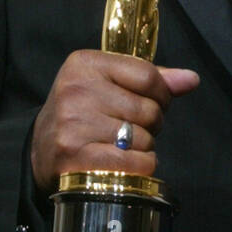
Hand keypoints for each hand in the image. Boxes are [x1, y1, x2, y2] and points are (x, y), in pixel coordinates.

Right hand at [30, 50, 199, 193]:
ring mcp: (73, 124)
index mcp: (85, 64)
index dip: (162, 94)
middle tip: (132, 128)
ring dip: (143, 147)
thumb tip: (191, 79)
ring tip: (122, 145)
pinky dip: (139, 167)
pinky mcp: (74, 157)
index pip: (148, 75)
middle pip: (148, 109)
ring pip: (143, 138)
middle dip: (152, 123)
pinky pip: (135, 163)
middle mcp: (75, 90)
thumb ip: (152, 80)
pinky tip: (122, 163)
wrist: (40, 150)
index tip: (154, 102)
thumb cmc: (84, 113)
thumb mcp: (110, 85)